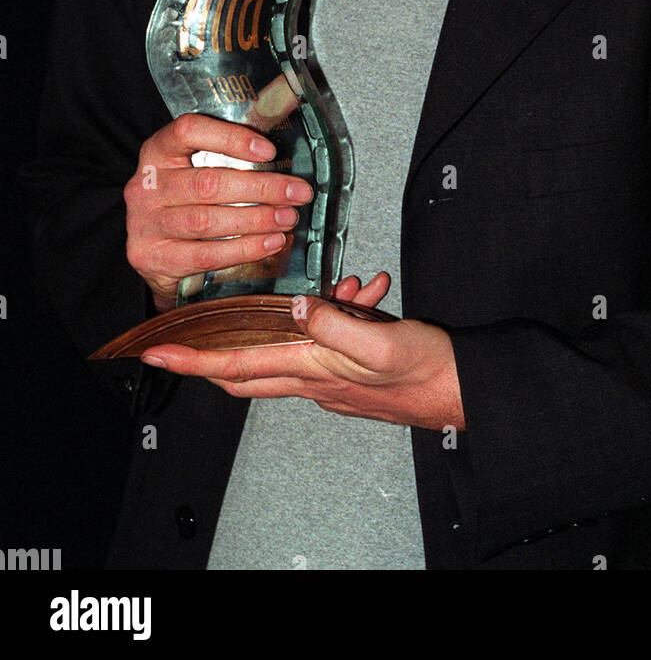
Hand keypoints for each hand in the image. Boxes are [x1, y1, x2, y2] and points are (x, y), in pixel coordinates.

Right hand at [123, 113, 312, 311]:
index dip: (230, 137)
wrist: (150, 255)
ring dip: (256, 219)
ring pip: (207, 220)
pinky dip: (245, 249)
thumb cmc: (183, 202)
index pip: (188, 131)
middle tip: (296, 192)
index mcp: (157, 152)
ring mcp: (146, 224)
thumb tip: (282, 151)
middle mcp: (147, 186)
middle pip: (208, 182)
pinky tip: (271, 242)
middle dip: (261, 187)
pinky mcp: (155, 258)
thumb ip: (227, 157)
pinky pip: (206, 254)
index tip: (268, 151)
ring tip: (287, 218)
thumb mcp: (193, 170)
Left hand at [139, 272, 465, 430]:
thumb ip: (336, 322)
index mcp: (312, 370)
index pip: (236, 367)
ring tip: (345, 288)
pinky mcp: (351, 368)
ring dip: (299, 314)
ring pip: (290, 344)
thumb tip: (296, 305)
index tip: (157, 352)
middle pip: (246, 368)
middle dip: (213, 352)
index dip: (193, 359)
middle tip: (185, 335)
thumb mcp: (381, 342)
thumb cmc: (427, 372)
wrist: (463, 391)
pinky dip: (339, 312)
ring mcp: (331, 377)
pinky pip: (328, 337)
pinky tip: (367, 293)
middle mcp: (314, 378)